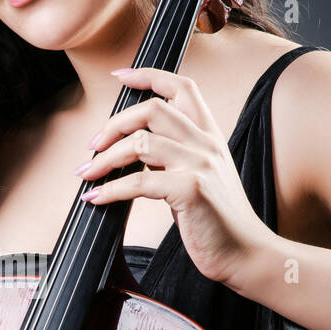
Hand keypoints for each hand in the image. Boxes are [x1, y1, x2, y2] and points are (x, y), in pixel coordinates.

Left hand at [75, 66, 272, 287]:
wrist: (244, 254)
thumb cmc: (216, 221)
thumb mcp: (199, 176)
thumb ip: (173, 155)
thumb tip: (131, 146)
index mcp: (209, 135)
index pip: (182, 87)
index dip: (148, 75)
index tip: (119, 76)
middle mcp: (206, 144)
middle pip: (153, 109)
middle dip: (114, 124)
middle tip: (93, 146)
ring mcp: (200, 165)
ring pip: (141, 142)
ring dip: (104, 158)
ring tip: (86, 174)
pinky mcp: (192, 190)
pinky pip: (139, 183)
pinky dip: (110, 190)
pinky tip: (96, 198)